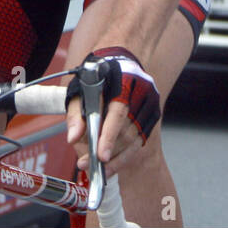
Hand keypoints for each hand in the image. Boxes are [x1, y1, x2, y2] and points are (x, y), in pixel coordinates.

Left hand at [65, 48, 160, 175]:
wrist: (121, 58)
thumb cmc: (98, 75)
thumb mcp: (81, 89)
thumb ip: (76, 114)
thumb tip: (73, 139)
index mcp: (124, 84)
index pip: (118, 114)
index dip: (109, 137)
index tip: (101, 157)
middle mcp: (141, 94)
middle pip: (128, 132)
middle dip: (109, 153)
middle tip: (88, 165)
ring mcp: (150, 105)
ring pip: (136, 140)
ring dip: (118, 158)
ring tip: (100, 169)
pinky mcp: (154, 114)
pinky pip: (141, 140)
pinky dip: (127, 154)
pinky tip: (114, 161)